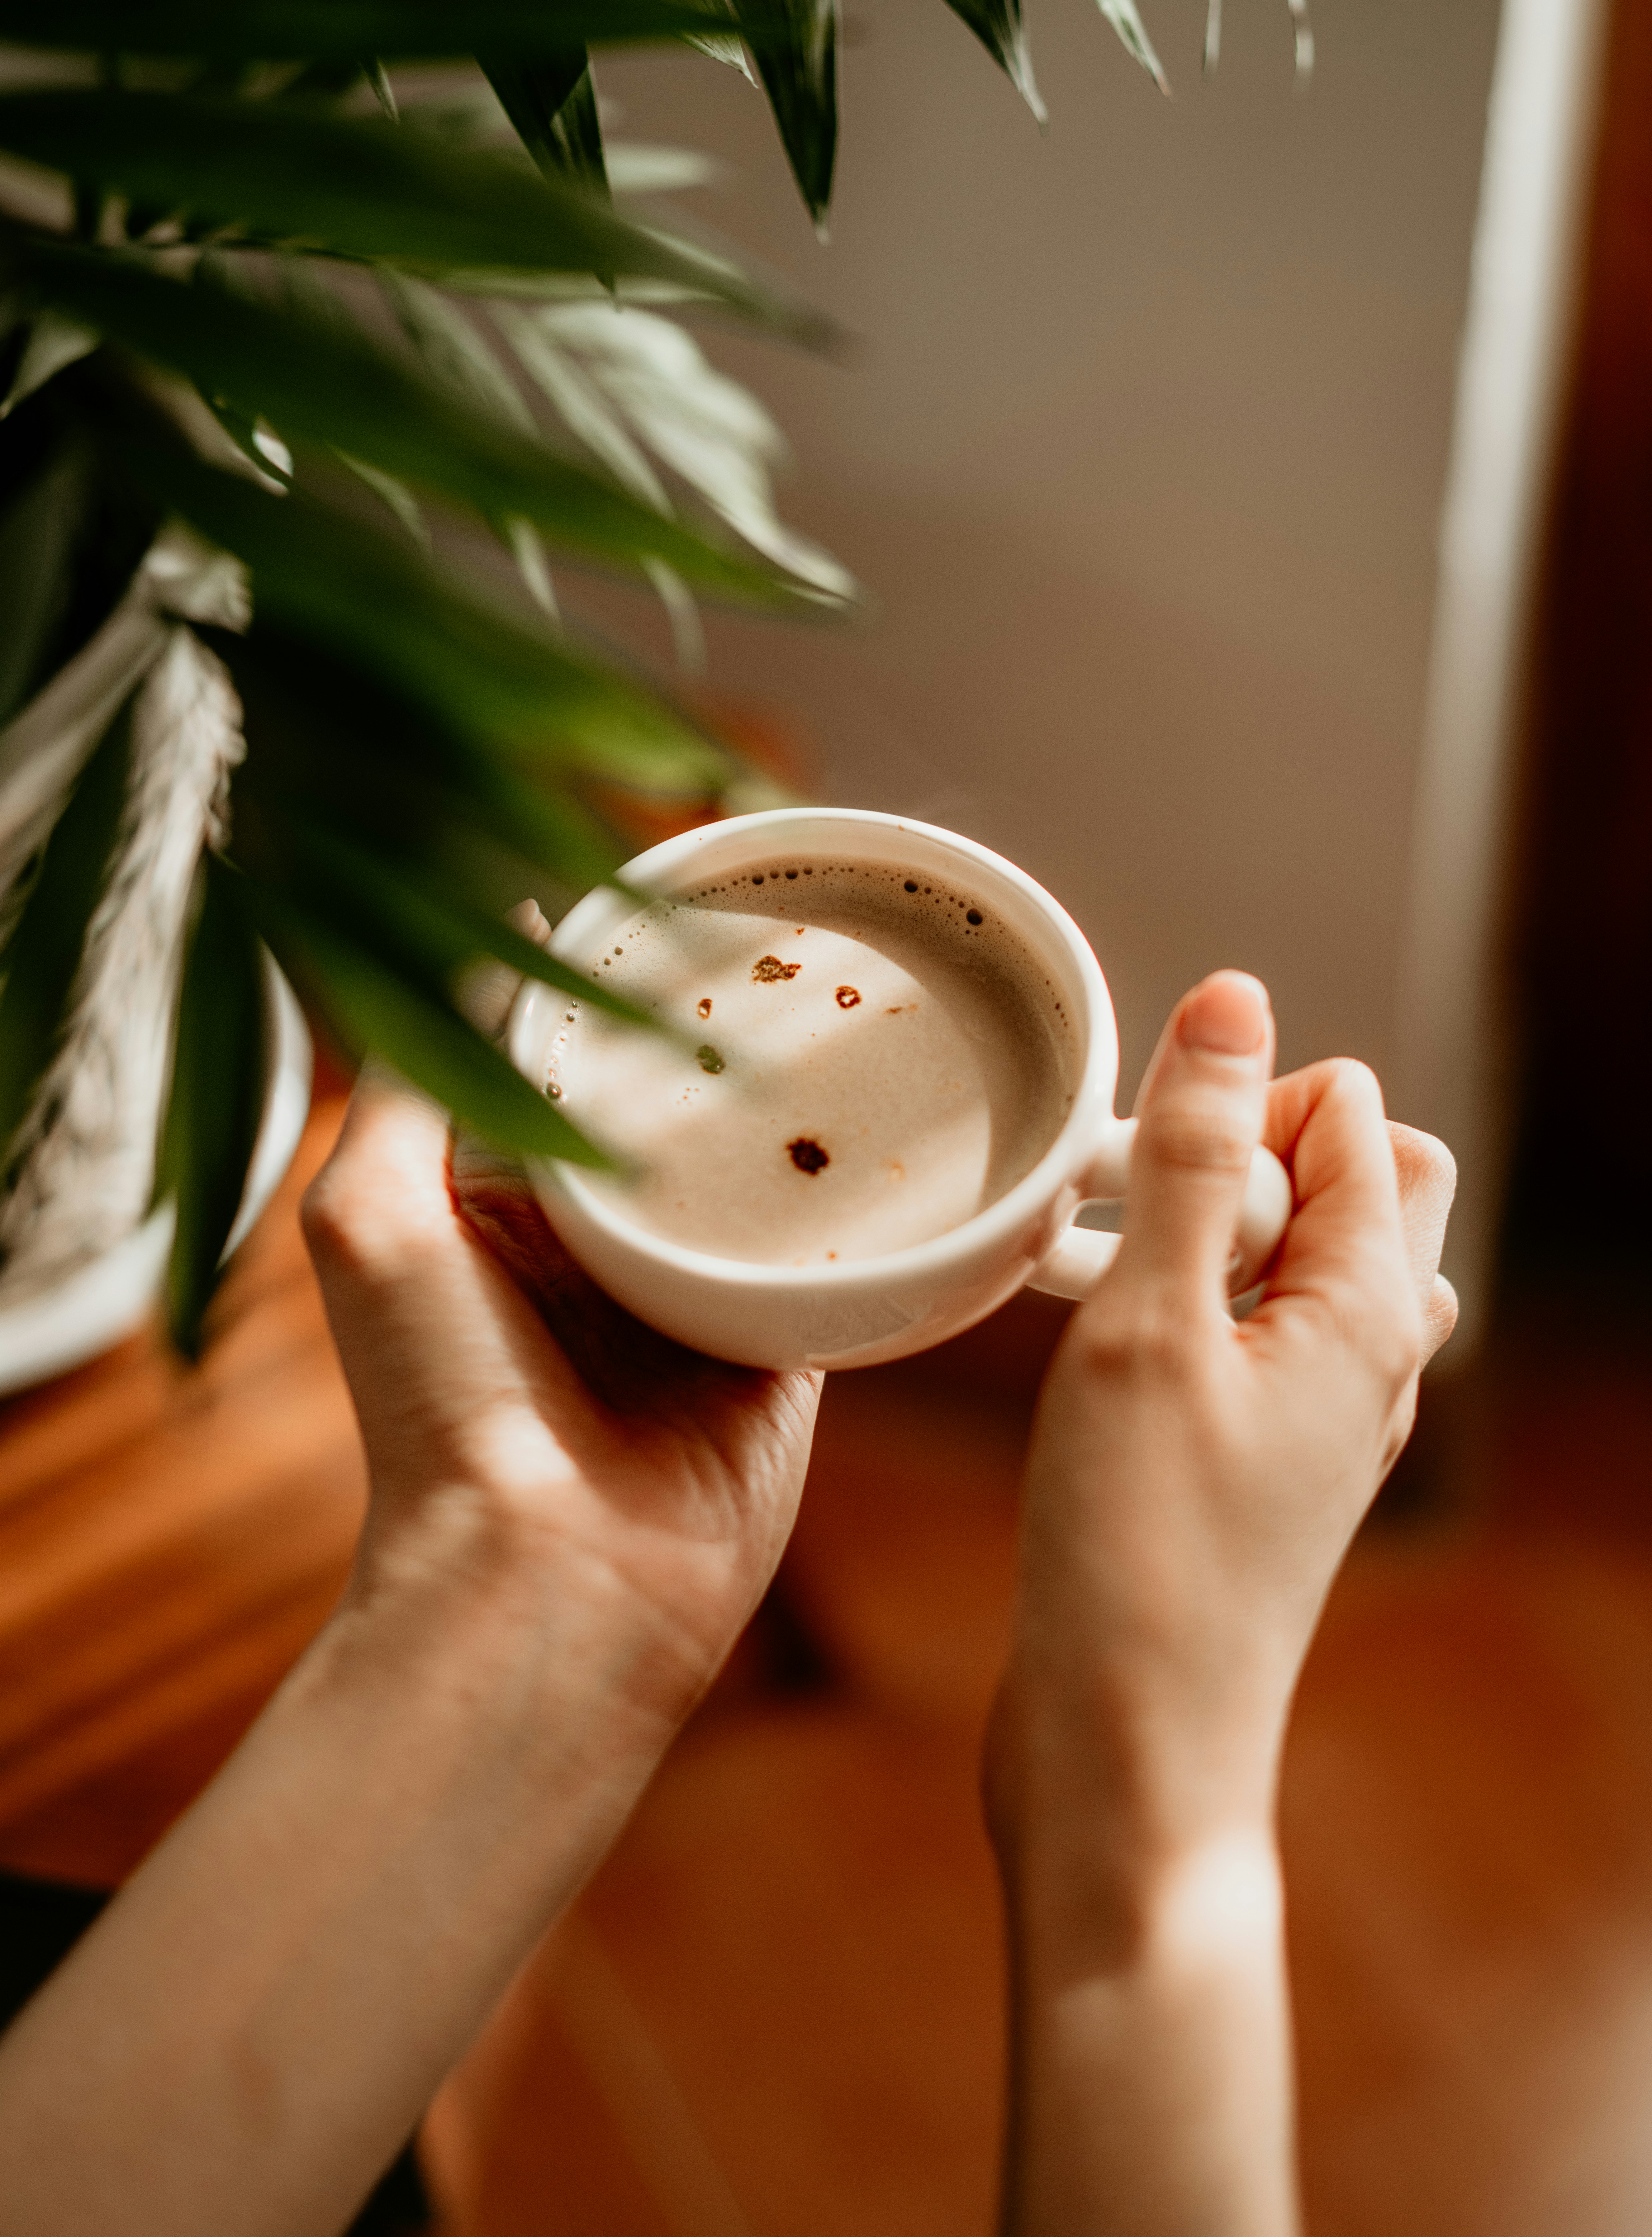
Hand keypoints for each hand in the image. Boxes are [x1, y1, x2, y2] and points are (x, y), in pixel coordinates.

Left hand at [303, 932, 820, 1734]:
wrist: (549, 1582)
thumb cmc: (442, 1406)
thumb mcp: (371, 1215)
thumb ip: (412, 1081)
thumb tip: (475, 941)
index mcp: (511, 1196)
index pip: (575, 1052)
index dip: (614, 976)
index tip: (669, 891)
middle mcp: (609, 1232)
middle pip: (685, 1099)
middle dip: (731, 1027)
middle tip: (793, 930)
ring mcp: (705, 1282)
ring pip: (774, 1161)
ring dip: (811, 1102)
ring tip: (863, 1003)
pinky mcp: (786, 1338)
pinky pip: (844, 1247)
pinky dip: (873, 1199)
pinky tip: (909, 1126)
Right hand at [987, 970, 1455, 2236]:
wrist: (1128, 1748)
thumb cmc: (1137, 1552)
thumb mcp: (1155, 1320)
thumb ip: (1196, 1154)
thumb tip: (1237, 1001)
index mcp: (1373, 1307)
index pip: (1354, 1113)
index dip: (1237, 1107)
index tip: (1140, 1170)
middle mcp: (1373, 1353)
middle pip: (1351, 1176)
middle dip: (1234, 1157)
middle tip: (1128, 1219)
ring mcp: (1326, 1411)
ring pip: (1293, 1254)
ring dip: (1199, 1234)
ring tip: (1105, 1289)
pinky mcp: (1267, 1456)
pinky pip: (1252, 1330)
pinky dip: (1184, 1307)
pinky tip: (1103, 1351)